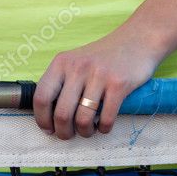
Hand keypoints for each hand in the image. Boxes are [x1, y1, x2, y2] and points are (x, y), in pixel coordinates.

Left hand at [32, 27, 160, 139]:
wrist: (135, 40)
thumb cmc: (102, 57)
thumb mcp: (75, 61)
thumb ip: (61, 82)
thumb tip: (49, 116)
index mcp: (62, 62)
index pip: (41, 96)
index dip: (42, 119)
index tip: (49, 129)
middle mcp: (77, 67)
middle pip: (61, 114)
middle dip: (64, 132)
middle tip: (70, 135)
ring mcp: (98, 75)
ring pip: (83, 120)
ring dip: (85, 132)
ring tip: (89, 129)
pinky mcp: (118, 84)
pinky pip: (105, 119)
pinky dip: (103, 128)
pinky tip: (104, 124)